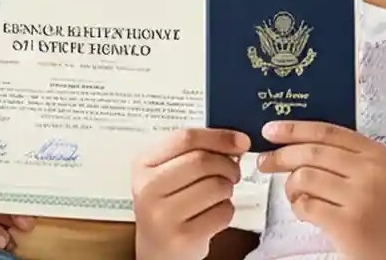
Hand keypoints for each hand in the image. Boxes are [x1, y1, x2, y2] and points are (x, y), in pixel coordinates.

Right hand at [132, 128, 250, 259]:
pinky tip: (213, 213)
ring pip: (216, 186)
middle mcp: (148, 189)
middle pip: (203, 161)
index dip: (218, 137)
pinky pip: (223, 212)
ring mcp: (163, 215)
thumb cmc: (169, 204)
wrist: (157, 250)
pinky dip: (227, 210)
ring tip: (219, 194)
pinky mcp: (183, 238)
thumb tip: (237, 142)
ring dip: (228, 188)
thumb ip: (196, 151)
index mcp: (143, 164)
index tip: (241, 140)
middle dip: (228, 164)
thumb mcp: (169, 172)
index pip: (185, 138)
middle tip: (233, 171)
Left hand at [257, 121, 385, 259]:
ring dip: (291, 187)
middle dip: (281, 156)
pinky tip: (306, 212)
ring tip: (296, 196)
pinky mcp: (349, 224)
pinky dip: (298, 207)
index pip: (327, 131)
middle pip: (312, 152)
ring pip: (305, 177)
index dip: (294, 129)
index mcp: (376, 153)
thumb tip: (292, 144)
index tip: (271, 131)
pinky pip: (306, 205)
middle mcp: (370, 172)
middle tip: (265, 162)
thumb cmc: (383, 213)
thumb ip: (343, 156)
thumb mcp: (373, 174)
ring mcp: (360, 198)